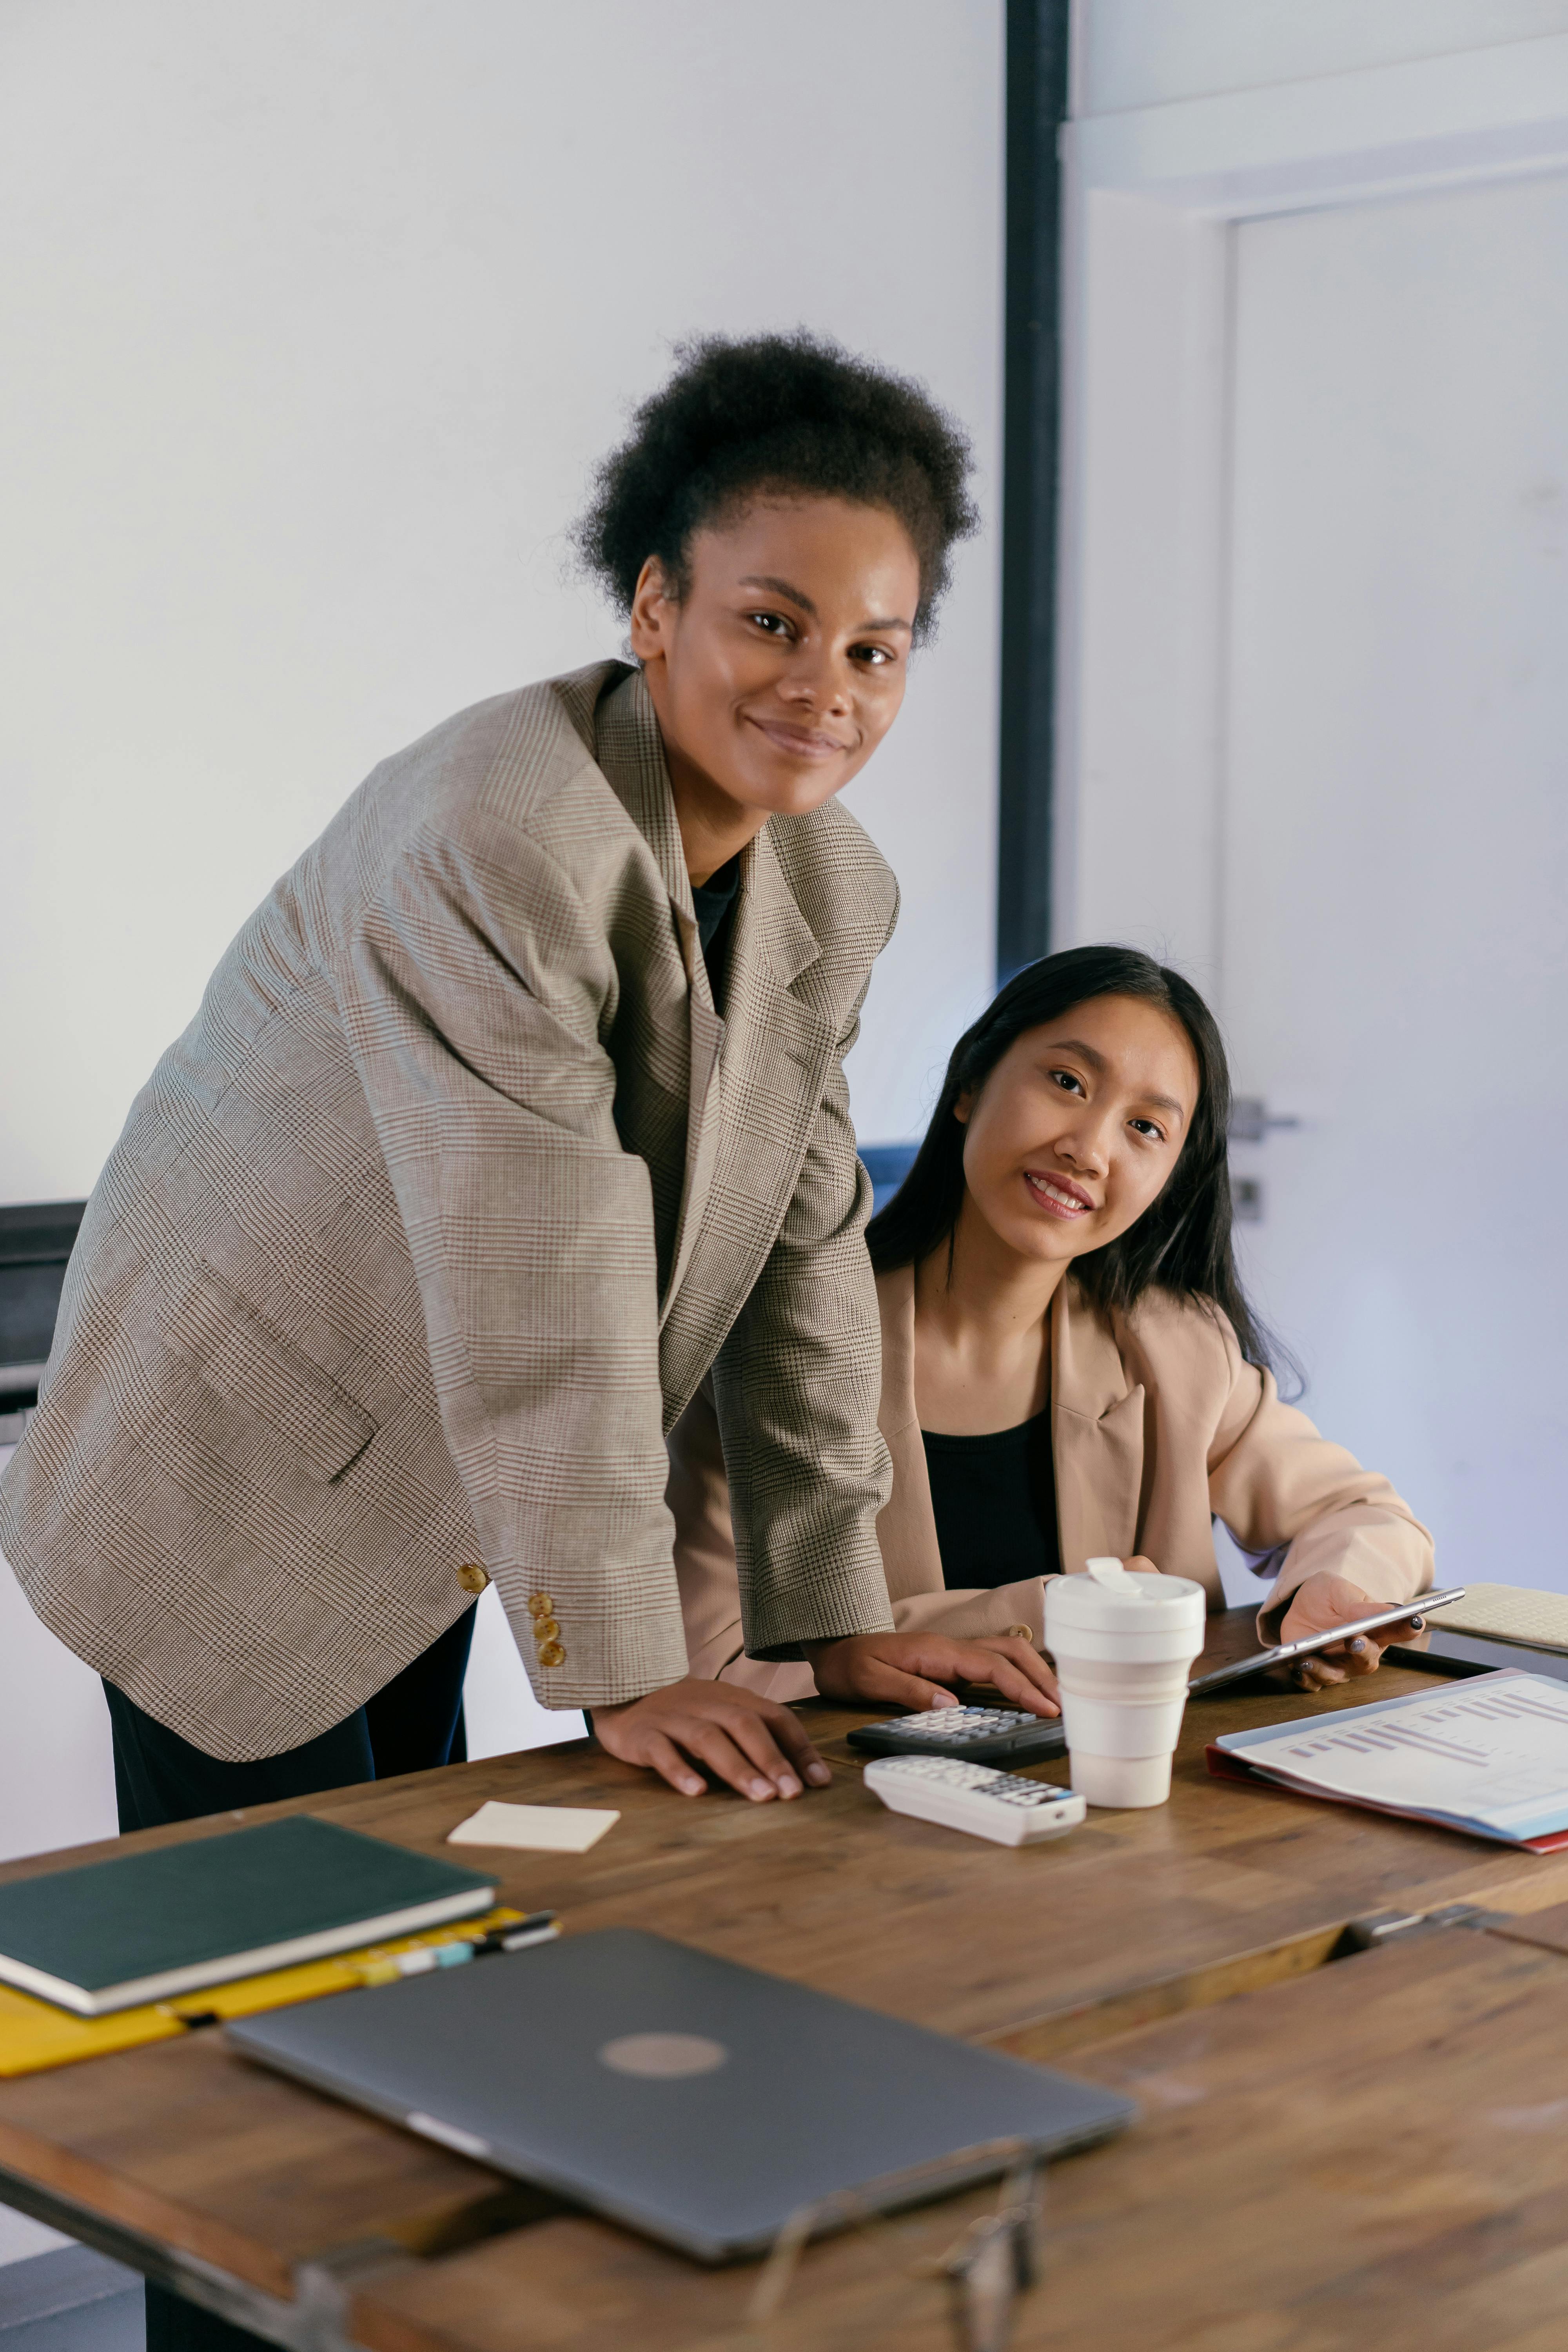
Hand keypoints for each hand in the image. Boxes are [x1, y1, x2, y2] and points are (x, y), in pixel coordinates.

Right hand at [591, 1677, 832, 1801]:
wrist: (622, 1692)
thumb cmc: (683, 1713)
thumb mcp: (722, 1713)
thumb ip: (756, 1736)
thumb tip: (802, 1772)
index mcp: (732, 1699)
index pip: (775, 1717)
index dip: (799, 1747)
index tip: (820, 1781)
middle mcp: (707, 1704)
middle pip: (745, 1726)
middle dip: (772, 1760)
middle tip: (792, 1793)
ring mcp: (674, 1718)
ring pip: (708, 1739)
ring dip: (738, 1768)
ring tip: (760, 1796)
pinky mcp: (643, 1734)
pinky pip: (661, 1752)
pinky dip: (679, 1770)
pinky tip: (696, 1791)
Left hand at [804, 1632, 1059, 1717]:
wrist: (833, 1648)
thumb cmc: (849, 1666)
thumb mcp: (870, 1683)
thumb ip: (910, 1692)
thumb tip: (952, 1706)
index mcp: (936, 1652)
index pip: (992, 1666)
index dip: (1022, 1688)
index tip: (1047, 1709)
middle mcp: (950, 1647)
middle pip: (1010, 1650)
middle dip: (1040, 1675)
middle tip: (1064, 1707)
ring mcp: (952, 1652)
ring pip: (1006, 1651)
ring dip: (1033, 1671)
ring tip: (1055, 1700)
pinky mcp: (950, 1662)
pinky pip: (993, 1661)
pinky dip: (1017, 1673)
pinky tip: (1028, 1692)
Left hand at [1279, 1574, 1422, 1689]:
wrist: (1301, 1603)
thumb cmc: (1328, 1596)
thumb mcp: (1340, 1591)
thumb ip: (1361, 1605)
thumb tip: (1391, 1610)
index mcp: (1375, 1630)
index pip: (1397, 1630)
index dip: (1408, 1628)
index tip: (1415, 1623)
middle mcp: (1361, 1652)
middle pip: (1367, 1659)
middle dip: (1362, 1651)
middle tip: (1355, 1641)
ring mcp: (1340, 1665)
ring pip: (1337, 1676)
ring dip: (1324, 1670)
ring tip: (1308, 1659)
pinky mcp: (1317, 1671)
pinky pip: (1313, 1683)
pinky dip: (1305, 1679)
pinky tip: (1297, 1668)